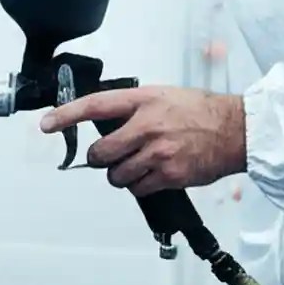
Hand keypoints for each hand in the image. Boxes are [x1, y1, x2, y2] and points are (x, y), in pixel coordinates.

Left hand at [40, 86, 246, 196]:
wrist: (236, 130)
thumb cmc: (199, 112)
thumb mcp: (161, 96)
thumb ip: (131, 108)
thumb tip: (101, 120)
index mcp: (142, 102)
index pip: (94, 106)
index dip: (66, 116)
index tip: (47, 124)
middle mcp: (147, 126)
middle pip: (100, 153)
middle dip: (100, 159)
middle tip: (110, 155)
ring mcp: (158, 153)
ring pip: (116, 175)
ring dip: (121, 174)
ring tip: (138, 164)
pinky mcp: (170, 175)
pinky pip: (137, 188)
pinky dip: (139, 185)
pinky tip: (151, 174)